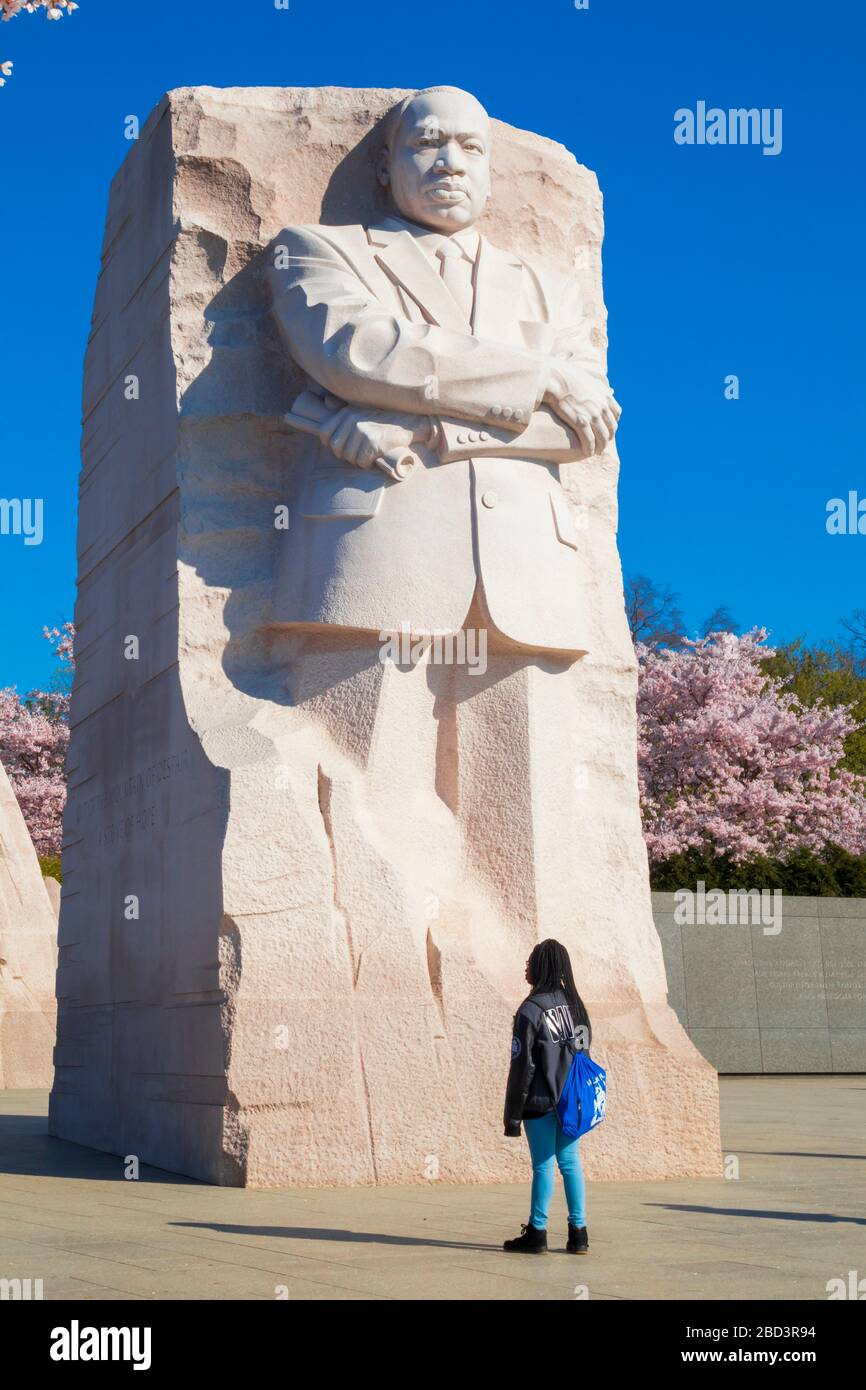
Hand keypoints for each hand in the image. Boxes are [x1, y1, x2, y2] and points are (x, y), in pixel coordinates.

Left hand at [318, 405, 432, 469]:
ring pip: (349, 457)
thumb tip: (326, 401)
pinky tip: (374, 458)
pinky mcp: (373, 444)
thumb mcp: (361, 409)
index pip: (325, 433)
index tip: (341, 448)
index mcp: (347, 413)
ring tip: (368, 455)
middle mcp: (353, 421)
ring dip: (358, 461)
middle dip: (346, 455)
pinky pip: (361, 462)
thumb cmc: (383, 420)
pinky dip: (368, 464)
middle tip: (358, 454)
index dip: (330, 444)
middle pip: (336, 448)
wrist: (408, 424)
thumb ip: (342, 407)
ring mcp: (363, 432)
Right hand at [543, 360, 621, 455]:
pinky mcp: (581, 422)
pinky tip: (588, 453)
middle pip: (611, 428)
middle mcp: (602, 406)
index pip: (616, 414)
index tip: (607, 429)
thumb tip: (611, 390)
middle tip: (602, 444)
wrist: (554, 377)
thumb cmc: (568, 376)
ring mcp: (592, 415)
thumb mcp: (590, 378)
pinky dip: (590, 449)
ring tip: (596, 452)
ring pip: (602, 437)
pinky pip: (589, 441)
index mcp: (605, 396)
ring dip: (601, 447)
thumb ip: (602, 386)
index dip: (612, 424)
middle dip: (608, 438)